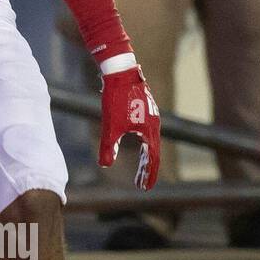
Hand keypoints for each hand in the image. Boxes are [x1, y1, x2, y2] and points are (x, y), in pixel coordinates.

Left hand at [98, 64, 160, 188]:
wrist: (120, 72)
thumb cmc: (116, 99)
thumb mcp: (110, 125)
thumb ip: (107, 146)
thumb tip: (104, 165)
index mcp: (150, 130)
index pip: (152, 158)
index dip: (148, 174)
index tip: (145, 188)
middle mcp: (154, 124)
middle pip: (153, 152)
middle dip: (146, 169)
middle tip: (141, 184)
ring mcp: (151, 116)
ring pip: (150, 142)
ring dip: (145, 157)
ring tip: (140, 171)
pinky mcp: (145, 109)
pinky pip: (147, 132)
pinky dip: (144, 144)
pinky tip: (139, 146)